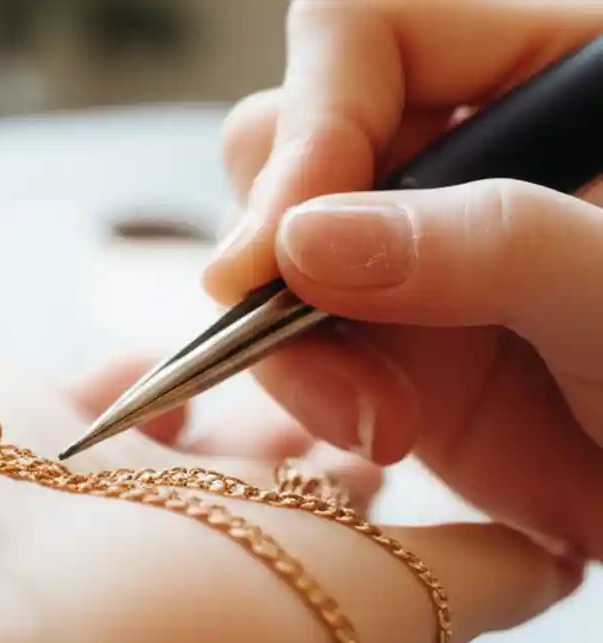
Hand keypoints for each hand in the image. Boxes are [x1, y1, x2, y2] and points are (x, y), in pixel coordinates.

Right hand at [203, 1, 602, 556]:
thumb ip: (489, 245)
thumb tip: (301, 240)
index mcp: (547, 74)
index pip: (373, 32)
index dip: (314, 122)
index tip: (290, 244)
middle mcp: (466, 149)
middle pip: (294, 129)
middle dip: (283, 236)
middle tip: (299, 324)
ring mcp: (418, 245)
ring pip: (270, 239)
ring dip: (289, 331)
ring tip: (373, 416)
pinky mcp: (391, 338)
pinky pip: (287, 332)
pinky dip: (303, 382)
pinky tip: (373, 429)